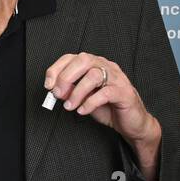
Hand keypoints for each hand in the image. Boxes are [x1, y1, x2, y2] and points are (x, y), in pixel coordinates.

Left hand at [44, 52, 158, 146]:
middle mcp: (106, 67)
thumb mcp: (83, 98)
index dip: (57, 69)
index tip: (48, 85)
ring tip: (70, 106)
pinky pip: (105, 93)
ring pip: (94, 75)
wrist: (131, 122)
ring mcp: (117, 78)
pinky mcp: (124, 92)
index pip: (72, 57)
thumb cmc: (108, 107)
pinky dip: (90, 102)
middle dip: (66, 77)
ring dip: (77, 92)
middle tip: (58, 94)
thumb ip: (70, 91)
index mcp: (95, 65)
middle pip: (84, 60)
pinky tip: (83, 110)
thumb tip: (55, 89)